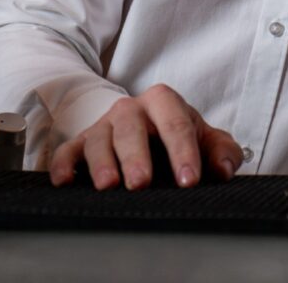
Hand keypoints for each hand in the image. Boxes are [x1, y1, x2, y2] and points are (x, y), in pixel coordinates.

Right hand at [48, 84, 242, 190]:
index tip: (189, 180)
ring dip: (102, 162)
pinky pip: (68, 150)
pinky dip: (64, 165)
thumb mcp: (205, 138)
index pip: (176, 123)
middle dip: (136, 156)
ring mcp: (104, 125)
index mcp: (164, 102)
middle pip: (132, 128)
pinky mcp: (82, 142)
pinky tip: (64, 181)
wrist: (148, 124)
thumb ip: (222, 151)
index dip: (183, 152)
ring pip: (98, 138)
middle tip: (141, 182)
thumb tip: (223, 169)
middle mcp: (131, 109)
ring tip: (108, 185)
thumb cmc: (178, 134)